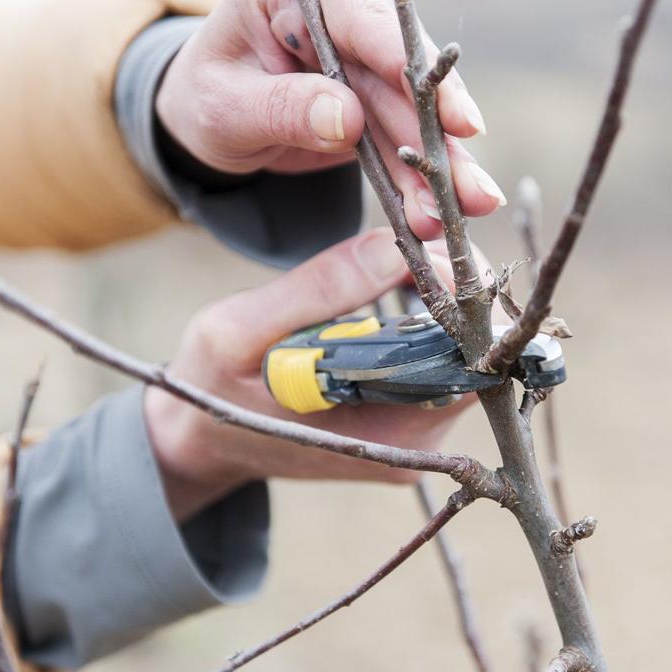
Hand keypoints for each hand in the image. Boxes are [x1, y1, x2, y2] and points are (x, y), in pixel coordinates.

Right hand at [145, 227, 481, 521]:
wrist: (201, 439)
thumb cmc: (210, 388)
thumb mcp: (237, 332)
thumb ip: (317, 290)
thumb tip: (393, 245)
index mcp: (385, 435)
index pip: (465, 360)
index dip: (461, 295)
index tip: (433, 241)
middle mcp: (414, 441)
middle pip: (471, 352)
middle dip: (452, 286)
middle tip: (423, 230)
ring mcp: (414, 429)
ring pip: (457, 349)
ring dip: (438, 294)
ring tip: (407, 250)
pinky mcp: (406, 413)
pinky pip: (435, 352)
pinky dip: (422, 310)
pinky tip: (397, 276)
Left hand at [155, 0, 506, 238]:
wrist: (211, 116)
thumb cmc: (207, 95)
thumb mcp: (223, 104)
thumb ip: (282, 107)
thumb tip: (346, 120)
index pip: (361, 18)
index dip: (409, 67)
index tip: (449, 113)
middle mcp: (342, 12)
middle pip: (402, 73)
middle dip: (435, 136)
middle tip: (466, 189)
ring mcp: (365, 56)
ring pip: (415, 112)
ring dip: (441, 166)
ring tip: (467, 209)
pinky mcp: (378, 98)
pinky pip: (408, 137)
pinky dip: (425, 176)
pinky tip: (449, 207)